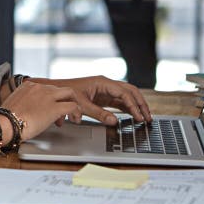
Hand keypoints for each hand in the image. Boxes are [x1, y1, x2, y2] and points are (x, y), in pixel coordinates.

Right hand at [0, 81, 82, 140]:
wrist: (6, 123)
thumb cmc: (6, 120)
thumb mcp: (14, 105)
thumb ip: (23, 104)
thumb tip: (25, 112)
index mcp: (28, 86)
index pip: (47, 88)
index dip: (52, 99)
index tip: (51, 108)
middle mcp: (40, 87)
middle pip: (60, 88)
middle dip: (66, 99)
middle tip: (67, 111)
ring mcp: (48, 96)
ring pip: (70, 93)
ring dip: (74, 103)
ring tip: (75, 115)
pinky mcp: (55, 108)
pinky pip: (72, 106)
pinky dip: (77, 112)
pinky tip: (76, 119)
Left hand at [31, 76, 151, 125]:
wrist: (55, 90)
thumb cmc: (66, 93)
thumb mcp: (82, 105)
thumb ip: (99, 113)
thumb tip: (114, 121)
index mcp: (102, 82)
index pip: (124, 93)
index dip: (133, 105)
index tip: (139, 117)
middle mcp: (106, 84)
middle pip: (130, 91)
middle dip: (140, 103)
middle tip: (148, 117)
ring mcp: (105, 90)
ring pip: (126, 96)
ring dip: (136, 106)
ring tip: (144, 117)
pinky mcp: (103, 96)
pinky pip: (119, 101)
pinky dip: (128, 108)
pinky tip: (133, 116)